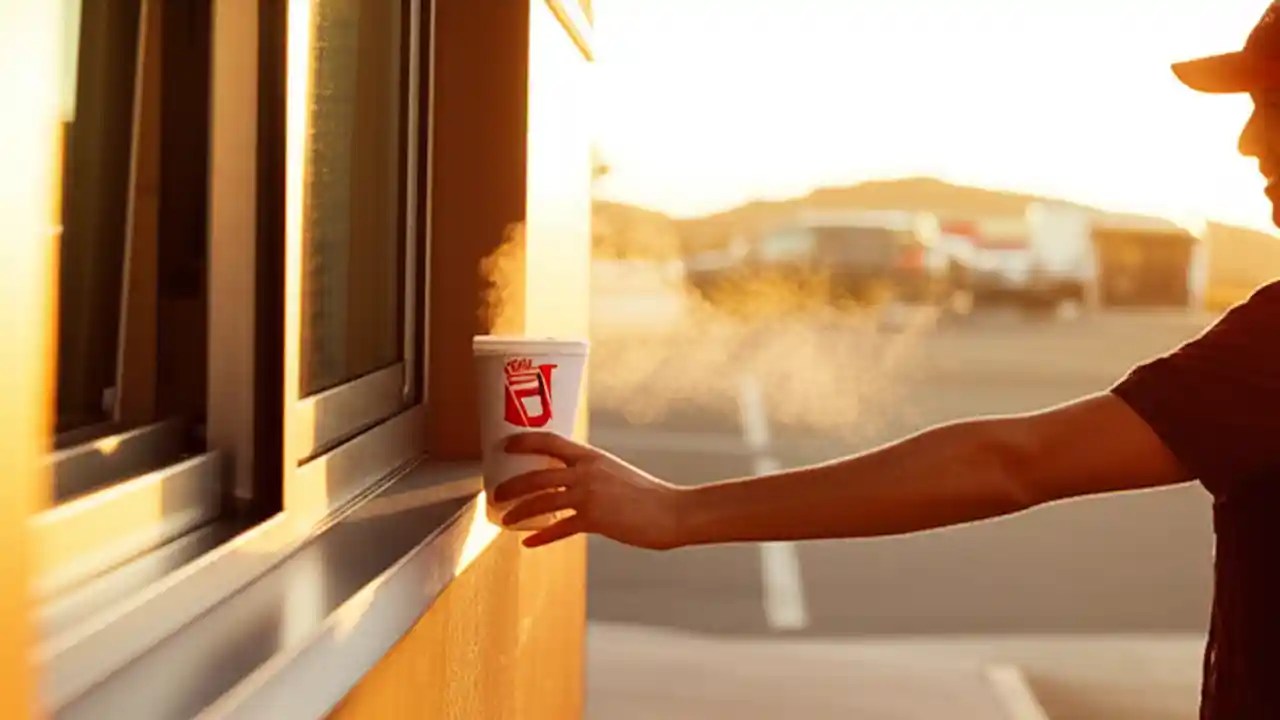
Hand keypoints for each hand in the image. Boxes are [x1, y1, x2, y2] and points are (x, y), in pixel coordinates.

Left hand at [493, 432, 686, 549]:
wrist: (671, 512)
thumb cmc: (647, 495)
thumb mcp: (615, 473)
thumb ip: (592, 474)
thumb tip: (570, 480)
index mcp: (591, 456)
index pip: (550, 441)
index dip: (524, 441)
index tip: (506, 445)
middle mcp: (586, 472)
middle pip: (536, 475)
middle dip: (512, 485)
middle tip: (496, 492)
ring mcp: (589, 495)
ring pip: (542, 501)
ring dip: (519, 511)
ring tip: (505, 519)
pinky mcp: (594, 519)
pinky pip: (559, 528)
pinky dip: (541, 536)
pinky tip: (529, 542)